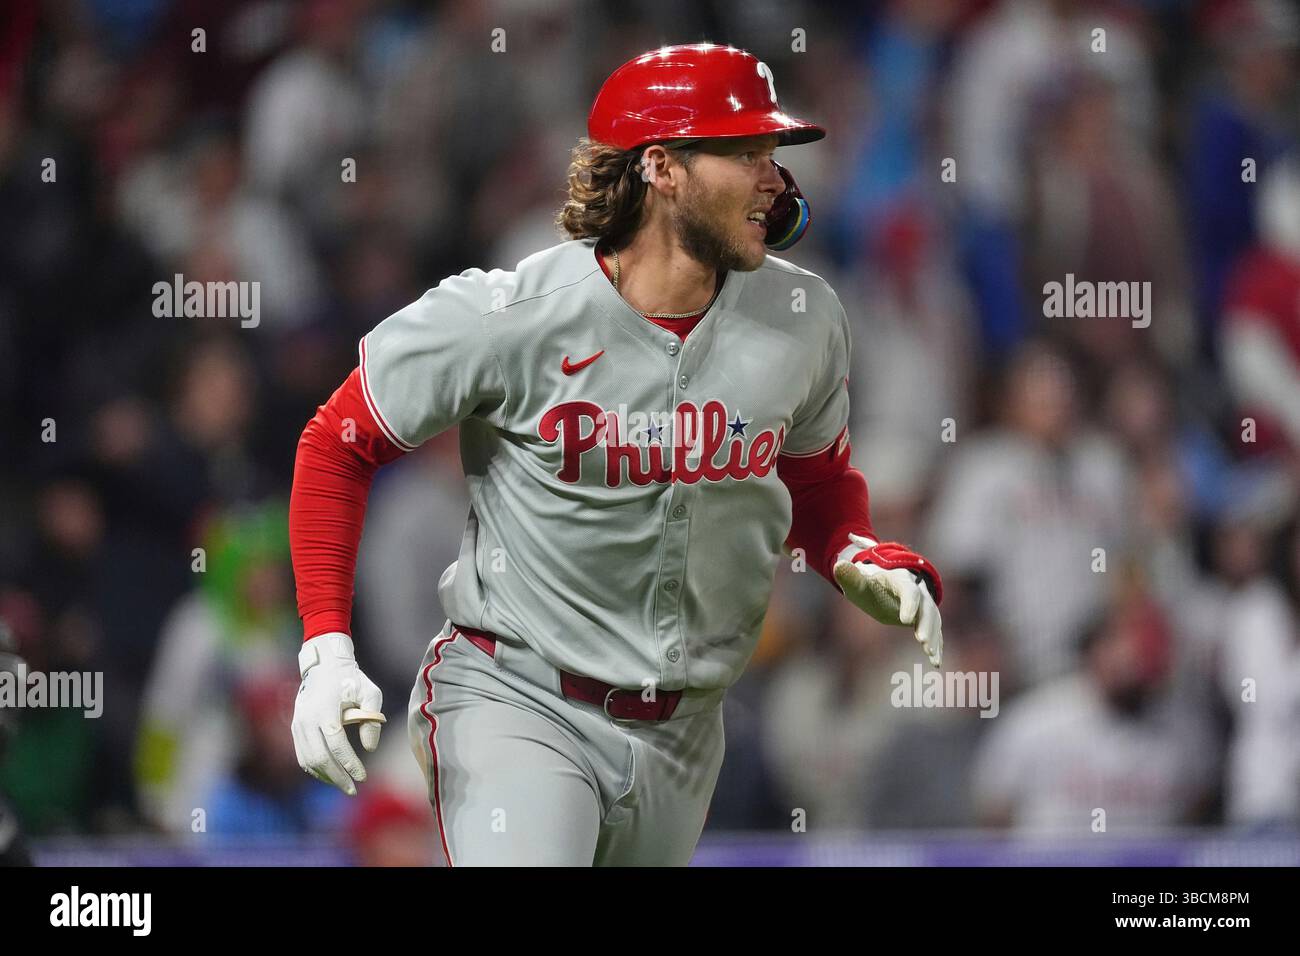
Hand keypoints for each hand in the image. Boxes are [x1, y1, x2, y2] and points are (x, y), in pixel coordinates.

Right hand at [291, 632, 385, 794]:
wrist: (324, 665)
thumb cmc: (351, 679)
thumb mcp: (370, 692)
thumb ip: (372, 720)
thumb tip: (370, 748)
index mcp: (325, 710)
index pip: (336, 745)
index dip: (349, 764)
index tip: (362, 777)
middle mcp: (307, 719)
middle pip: (320, 757)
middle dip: (337, 777)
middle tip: (353, 789)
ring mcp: (298, 724)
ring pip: (308, 760)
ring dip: (325, 776)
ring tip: (344, 784)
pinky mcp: (295, 728)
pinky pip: (302, 755)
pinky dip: (315, 768)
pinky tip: (330, 775)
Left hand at [833, 534, 942, 667]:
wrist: (883, 582)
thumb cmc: (869, 584)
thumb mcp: (858, 580)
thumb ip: (850, 576)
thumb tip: (839, 565)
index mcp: (900, 580)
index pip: (908, 590)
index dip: (909, 604)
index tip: (906, 621)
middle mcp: (918, 590)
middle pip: (926, 607)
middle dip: (926, 624)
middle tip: (922, 642)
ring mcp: (924, 604)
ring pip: (934, 619)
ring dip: (934, 637)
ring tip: (931, 657)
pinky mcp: (926, 616)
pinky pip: (935, 629)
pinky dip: (937, 644)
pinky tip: (936, 662)